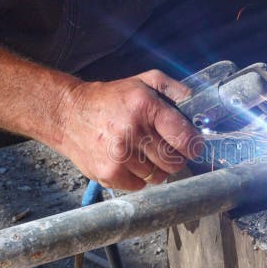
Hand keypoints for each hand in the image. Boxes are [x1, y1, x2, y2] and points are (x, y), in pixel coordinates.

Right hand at [56, 70, 201, 189]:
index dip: (194, 145)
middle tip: (167, 150)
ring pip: (158, 176)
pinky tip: (130, 162)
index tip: (194, 147)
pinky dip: (139, 177)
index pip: (184, 137)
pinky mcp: (108, 173)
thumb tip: (198, 105)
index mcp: (144, 106)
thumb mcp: (144, 81)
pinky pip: (140, 185)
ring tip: (145, 154)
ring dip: (157, 168)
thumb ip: (174, 89)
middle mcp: (132, 131)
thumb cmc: (111, 99)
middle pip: (174, 161)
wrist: (68, 115)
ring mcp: (119, 155)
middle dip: (176, 158)